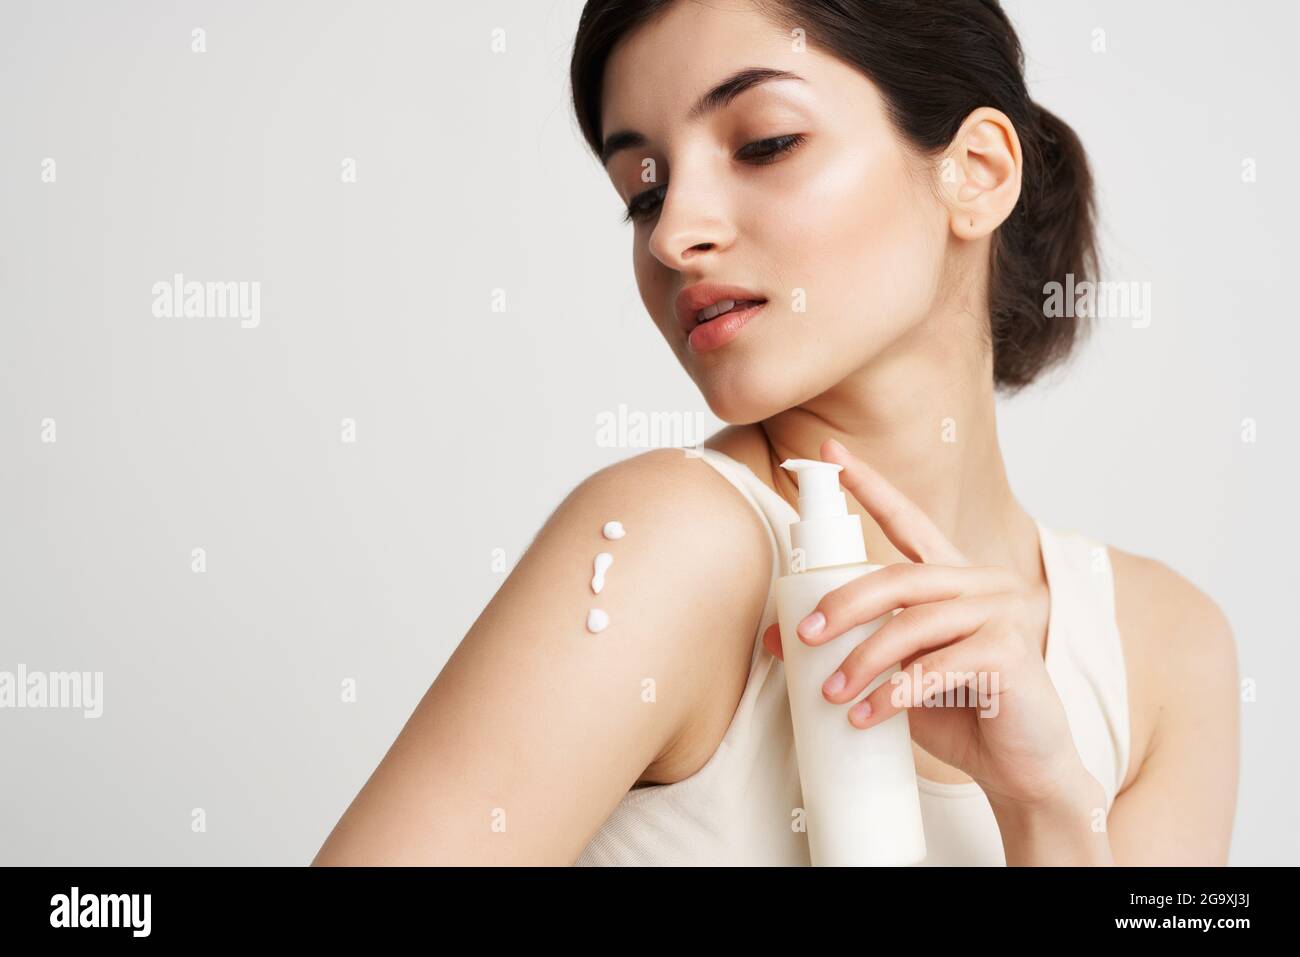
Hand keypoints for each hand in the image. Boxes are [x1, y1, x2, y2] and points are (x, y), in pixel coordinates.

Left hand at [762, 438, 1092, 810]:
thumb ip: (857, 645)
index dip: (870, 487)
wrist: (1021, 767)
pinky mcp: (1009, 653)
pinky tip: (866, 716)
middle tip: (803, 635)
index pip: (908, 521)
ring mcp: (1001, 614)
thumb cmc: (959, 713)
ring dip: (862, 660)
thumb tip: (777, 638)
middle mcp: (981, 584)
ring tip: (831, 693)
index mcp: (954, 577)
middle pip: (899, 577)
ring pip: (913, 624)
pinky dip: (894, 694)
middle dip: (843, 604)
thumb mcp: (897, 672)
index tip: (830, 456)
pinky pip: (937, 668)